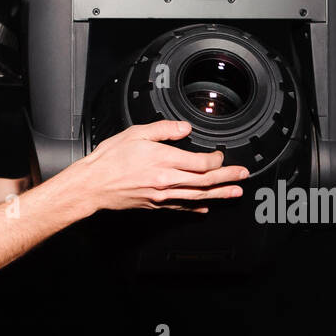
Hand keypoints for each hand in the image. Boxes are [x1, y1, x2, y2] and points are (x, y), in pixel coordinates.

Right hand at [69, 119, 247, 214]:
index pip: (201, 164)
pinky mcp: (155, 205)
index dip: (216, 160)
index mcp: (164, 161)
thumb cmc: (110, 159)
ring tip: (235, 193)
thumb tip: (184, 128)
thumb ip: (163, 129)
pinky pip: (182, 207)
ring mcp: (162, 196)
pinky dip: (196, 207)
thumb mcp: (136, 133)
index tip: (220, 155)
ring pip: (198, 196)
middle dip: (227, 178)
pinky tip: (206, 207)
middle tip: (242, 175)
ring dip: (219, 194)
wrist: (92, 184)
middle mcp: (166, 181)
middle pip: (205, 181)